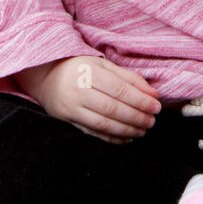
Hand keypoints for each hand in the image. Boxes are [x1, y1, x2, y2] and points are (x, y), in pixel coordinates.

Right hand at [17, 55, 160, 144]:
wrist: (46, 77)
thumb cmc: (81, 68)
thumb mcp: (103, 65)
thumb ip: (129, 78)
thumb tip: (153, 94)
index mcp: (89, 72)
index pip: (119, 89)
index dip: (140, 100)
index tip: (156, 106)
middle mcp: (78, 90)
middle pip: (112, 108)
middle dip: (136, 117)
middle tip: (152, 121)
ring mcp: (71, 108)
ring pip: (102, 124)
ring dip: (126, 130)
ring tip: (142, 130)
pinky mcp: (68, 121)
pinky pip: (93, 133)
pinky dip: (112, 138)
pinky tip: (126, 137)